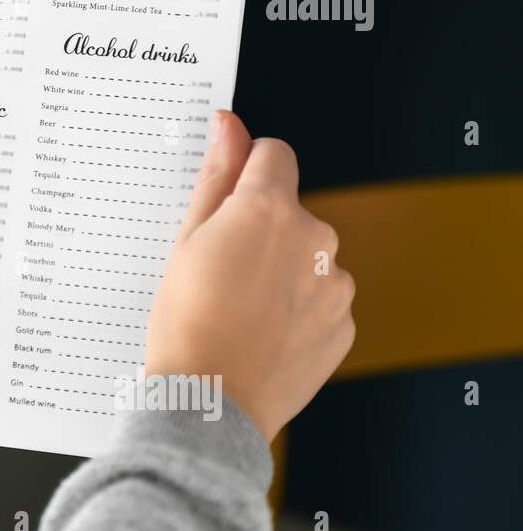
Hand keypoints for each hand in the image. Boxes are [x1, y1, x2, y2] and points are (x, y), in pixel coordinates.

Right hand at [144, 110, 354, 442]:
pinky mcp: (344, 325)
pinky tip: (260, 333)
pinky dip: (296, 310)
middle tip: (218, 273)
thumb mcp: (186, 241)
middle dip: (260, 232)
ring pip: (306, 258)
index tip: (226, 204)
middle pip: (289, 212)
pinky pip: (319, 300)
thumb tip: (229, 124)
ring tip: (238, 310)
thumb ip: (217, 175)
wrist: (208, 406)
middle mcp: (315, 239)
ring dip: (280, 272)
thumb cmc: (187, 325)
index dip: (245, 174)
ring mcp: (335, 285)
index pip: (273, 155)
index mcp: (269, 209)